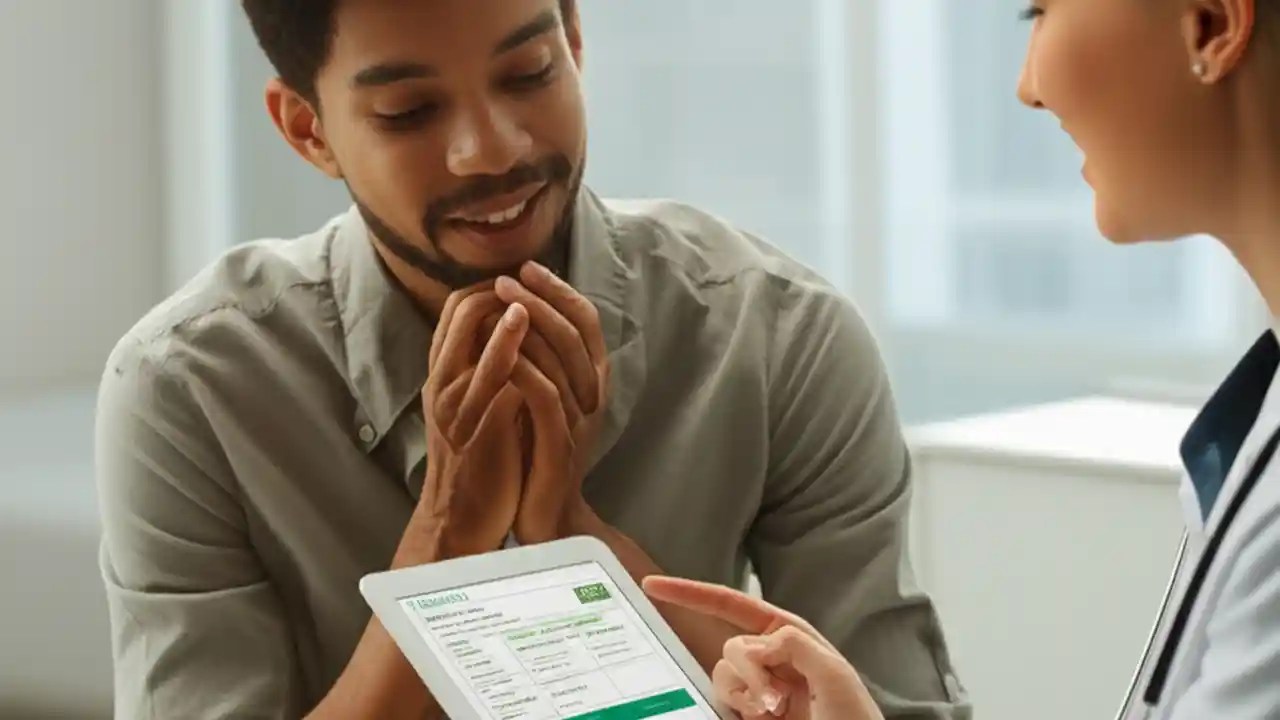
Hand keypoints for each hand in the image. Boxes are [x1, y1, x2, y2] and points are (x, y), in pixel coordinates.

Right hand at [403, 285, 529, 561]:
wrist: (461, 519)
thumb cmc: (480, 459)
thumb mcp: (479, 405)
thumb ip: (488, 368)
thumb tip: (517, 327)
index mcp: (444, 372)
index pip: (458, 307)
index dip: (489, 286)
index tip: (521, 280)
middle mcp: (442, 383)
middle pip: (458, 315)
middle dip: (495, 293)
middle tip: (528, 285)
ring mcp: (455, 408)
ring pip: (466, 350)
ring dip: (499, 326)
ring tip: (524, 306)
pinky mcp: (474, 435)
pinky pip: (488, 393)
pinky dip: (507, 368)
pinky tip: (530, 357)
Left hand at [494, 262, 609, 543]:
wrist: (548, 520)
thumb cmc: (539, 457)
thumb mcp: (544, 402)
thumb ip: (542, 363)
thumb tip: (521, 313)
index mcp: (591, 383)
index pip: (587, 322)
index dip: (561, 290)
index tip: (529, 267)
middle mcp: (591, 396)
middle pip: (576, 332)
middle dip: (542, 298)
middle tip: (509, 275)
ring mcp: (578, 421)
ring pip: (562, 358)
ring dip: (529, 325)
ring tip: (500, 300)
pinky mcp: (560, 445)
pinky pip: (545, 397)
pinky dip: (524, 369)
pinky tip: (500, 351)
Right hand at [642, 577, 882, 719]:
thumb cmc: (853, 718)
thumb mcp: (834, 673)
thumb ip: (795, 645)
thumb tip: (756, 644)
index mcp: (787, 635)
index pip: (732, 605)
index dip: (692, 593)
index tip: (653, 585)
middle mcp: (768, 657)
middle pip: (730, 647)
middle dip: (748, 672)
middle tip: (774, 700)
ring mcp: (755, 688)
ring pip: (722, 678)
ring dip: (745, 695)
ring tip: (776, 713)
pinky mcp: (746, 714)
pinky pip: (723, 702)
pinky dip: (739, 709)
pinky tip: (766, 719)